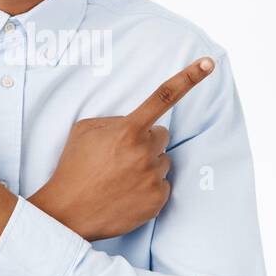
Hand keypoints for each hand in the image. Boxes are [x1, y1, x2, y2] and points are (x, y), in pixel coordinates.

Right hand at [28, 56, 214, 241]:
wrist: (67, 212)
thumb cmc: (73, 167)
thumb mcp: (85, 131)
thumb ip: (115, 121)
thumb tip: (134, 124)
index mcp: (129, 130)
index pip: (163, 97)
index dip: (188, 78)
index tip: (208, 63)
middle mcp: (145, 152)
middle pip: (161, 136)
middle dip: (146, 142)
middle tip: (121, 156)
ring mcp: (152, 178)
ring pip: (162, 162)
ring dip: (147, 165)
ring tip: (120, 178)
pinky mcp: (156, 201)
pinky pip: (162, 186)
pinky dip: (148, 188)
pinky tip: (126, 193)